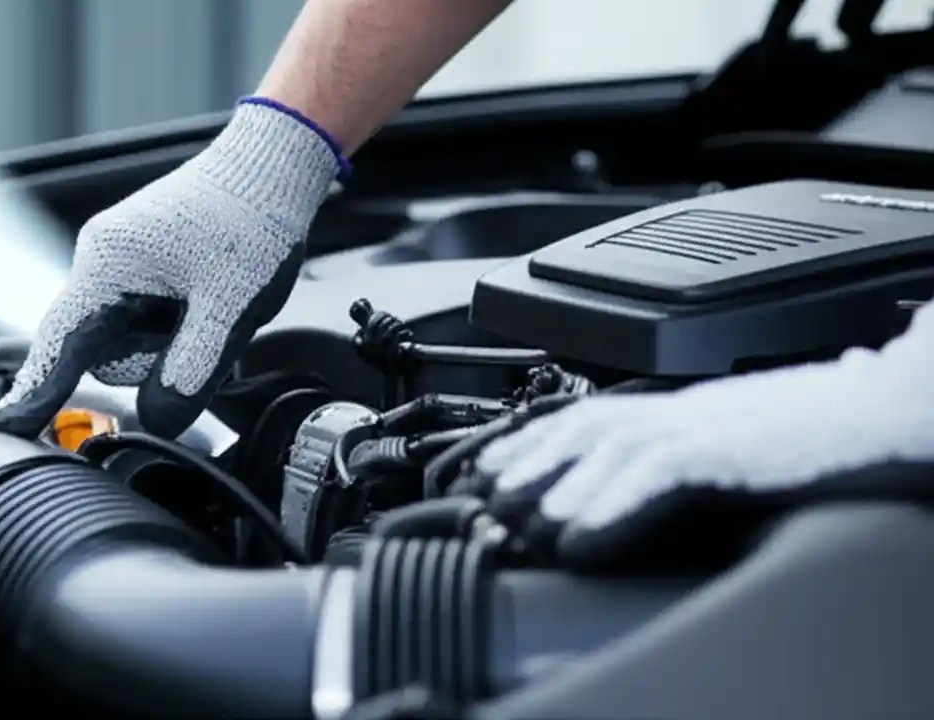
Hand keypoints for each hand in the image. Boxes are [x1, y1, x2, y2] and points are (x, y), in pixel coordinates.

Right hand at [0, 102, 340, 438]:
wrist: (273, 165)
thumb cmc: (251, 221)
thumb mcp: (229, 310)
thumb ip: (189, 372)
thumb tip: (158, 421)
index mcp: (108, 266)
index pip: (60, 344)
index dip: (37, 391)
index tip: (8, 428)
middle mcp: (102, 261)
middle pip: (101, 349)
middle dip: (150, 359)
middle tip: (205, 332)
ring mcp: (121, 262)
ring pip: (127, 337)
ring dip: (168, 343)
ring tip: (215, 308)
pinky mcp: (144, 265)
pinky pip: (145, 316)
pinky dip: (176, 326)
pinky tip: (210, 305)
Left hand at [476, 313, 933, 568]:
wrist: (888, 410)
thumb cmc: (815, 431)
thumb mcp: (728, 442)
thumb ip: (679, 460)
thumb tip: (629, 494)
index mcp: (675, 406)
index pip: (582, 415)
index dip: (527, 441)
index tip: (487, 467)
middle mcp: (678, 408)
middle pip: (580, 425)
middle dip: (524, 461)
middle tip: (481, 493)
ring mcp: (703, 425)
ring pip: (607, 448)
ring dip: (554, 485)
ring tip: (515, 518)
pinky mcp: (730, 449)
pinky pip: (657, 477)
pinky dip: (610, 507)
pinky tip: (578, 537)